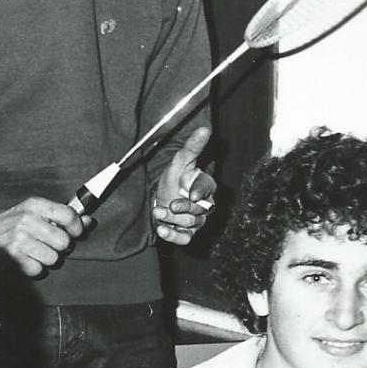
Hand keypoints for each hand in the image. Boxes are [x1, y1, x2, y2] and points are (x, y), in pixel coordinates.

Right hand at [0, 197, 91, 276]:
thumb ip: (62, 216)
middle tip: (48, 243)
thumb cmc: (13, 223)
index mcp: (34, 205)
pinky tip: (25, 259)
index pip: (68, 215)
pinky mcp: (13, 258)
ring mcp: (19, 240)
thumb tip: (89, 221)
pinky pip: (38, 269)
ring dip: (46, 259)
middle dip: (59, 247)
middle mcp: (27, 220)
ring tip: (35, 251)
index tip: (72, 232)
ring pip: (53, 258)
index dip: (76, 227)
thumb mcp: (35, 212)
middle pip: (63, 242)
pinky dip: (34, 268)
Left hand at [151, 126, 215, 245]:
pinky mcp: (186, 232)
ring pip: (190, 222)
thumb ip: (192, 147)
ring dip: (173, 218)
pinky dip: (173, 235)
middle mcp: (205, 205)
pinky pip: (184, 238)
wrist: (162, 196)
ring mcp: (196, 220)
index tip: (192, 194)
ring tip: (158, 212)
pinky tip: (162, 230)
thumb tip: (204, 129)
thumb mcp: (180, 162)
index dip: (200, 191)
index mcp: (205, 185)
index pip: (208, 188)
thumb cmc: (176, 178)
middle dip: (184, 208)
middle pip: (200, 209)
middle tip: (171, 205)